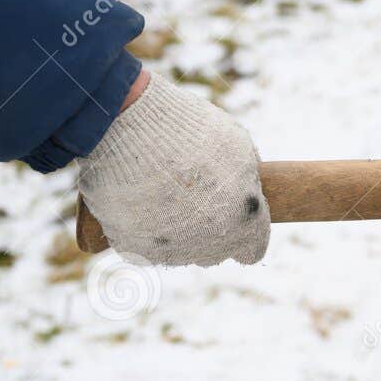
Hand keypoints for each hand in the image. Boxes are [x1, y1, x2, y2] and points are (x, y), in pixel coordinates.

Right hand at [77, 71, 269, 265]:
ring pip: (180, 248)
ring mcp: (171, 252)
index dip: (245, 231)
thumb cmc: (189, 131)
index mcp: (244, 226)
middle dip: (209, 228)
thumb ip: (248, 176)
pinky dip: (141, 226)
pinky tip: (137, 197)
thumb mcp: (236, 144)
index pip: (253, 250)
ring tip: (161, 189)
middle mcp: (211, 248)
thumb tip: (246, 186)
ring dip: (176, 228)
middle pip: (215, 251)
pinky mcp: (134, 249)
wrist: (127, 129)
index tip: (232, 212)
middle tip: (192, 194)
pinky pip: (143, 243)